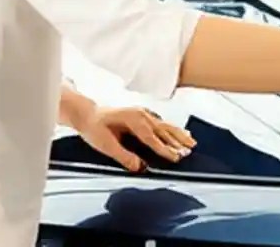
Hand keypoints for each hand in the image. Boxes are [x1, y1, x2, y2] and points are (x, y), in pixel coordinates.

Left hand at [75, 106, 196, 172]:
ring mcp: (144, 113)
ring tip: (192, 143)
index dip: (165, 149)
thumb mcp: (105, 145)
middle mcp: (141, 114)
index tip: (176, 158)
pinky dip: (173, 130)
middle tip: (190, 151)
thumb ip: (123, 156)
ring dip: (179, 135)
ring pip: (166, 125)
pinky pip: (162, 123)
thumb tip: (140, 167)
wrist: (88, 114)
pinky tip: (180, 133)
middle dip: (178, 141)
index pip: (152, 138)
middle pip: (164, 129)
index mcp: (133, 119)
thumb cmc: (95, 128)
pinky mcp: (143, 115)